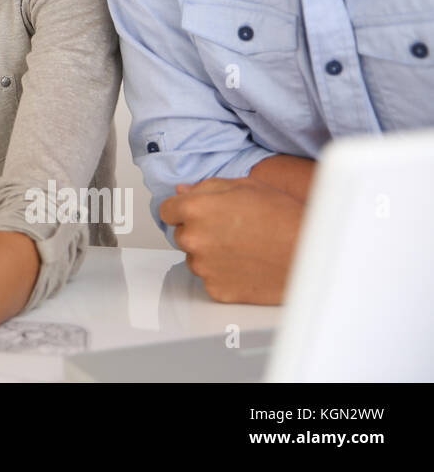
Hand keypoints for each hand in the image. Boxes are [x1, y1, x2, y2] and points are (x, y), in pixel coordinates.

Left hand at [161, 177, 303, 304]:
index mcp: (195, 209)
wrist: (311, 255)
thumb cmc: (284, 218)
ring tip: (244, 248)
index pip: (167, 211)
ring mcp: (204, 267)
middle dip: (199, 232)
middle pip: (181, 235)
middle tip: (231, 231)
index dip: (183, 210)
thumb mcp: (246, 186)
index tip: (197, 214)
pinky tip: (247, 265)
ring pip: (196, 258)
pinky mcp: (216, 290)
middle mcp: (193, 239)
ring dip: (211, 254)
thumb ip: (208, 187)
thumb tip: (183, 191)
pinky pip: (211, 280)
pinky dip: (224, 275)